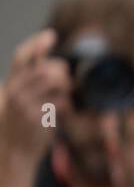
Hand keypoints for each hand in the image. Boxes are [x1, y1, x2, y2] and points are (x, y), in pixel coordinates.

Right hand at [0, 29, 69, 163]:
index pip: (21, 57)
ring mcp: (25, 104)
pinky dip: (68, 105)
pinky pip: (61, 102)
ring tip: (67, 95)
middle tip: (67, 82)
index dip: (36, 44)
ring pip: (54, 80)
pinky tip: (65, 111)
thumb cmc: (24, 122)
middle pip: (46, 67)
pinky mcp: (36, 117)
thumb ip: (35, 81)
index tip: (51, 35)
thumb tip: (60, 66)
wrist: (14, 151)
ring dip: (67, 86)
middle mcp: (15, 90)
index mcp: (12, 83)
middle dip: (62, 71)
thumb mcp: (23, 98)